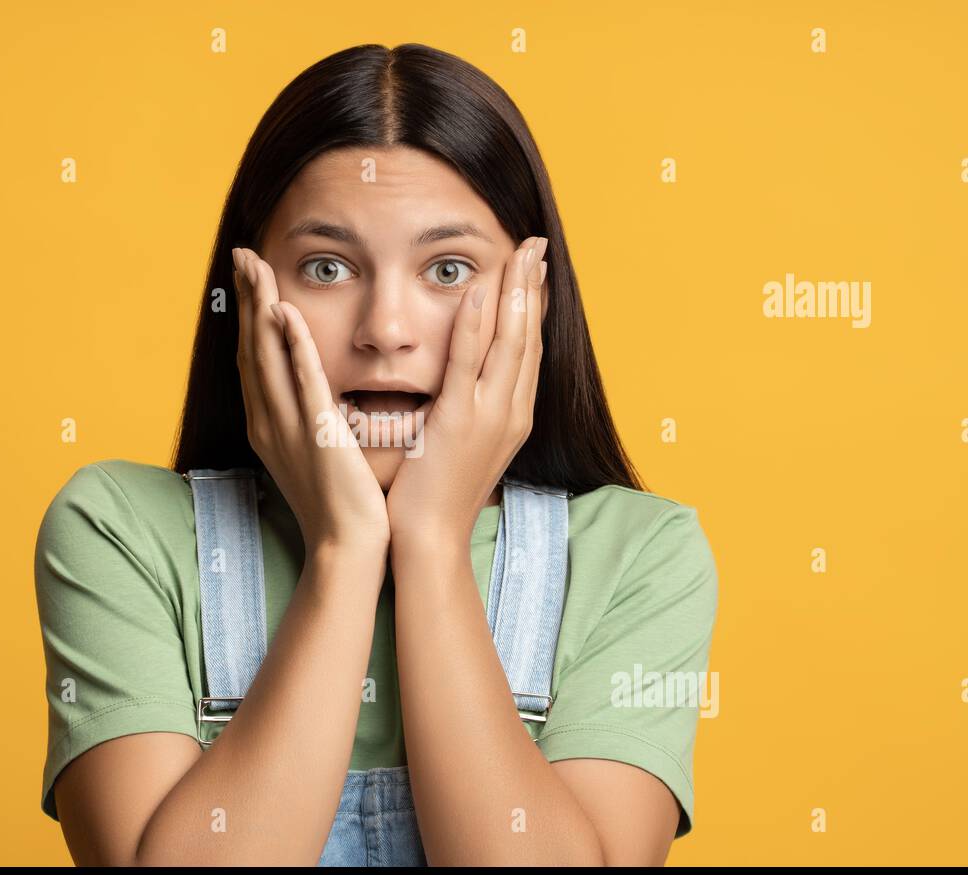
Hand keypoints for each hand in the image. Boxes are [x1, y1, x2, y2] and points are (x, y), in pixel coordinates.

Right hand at [232, 247, 390, 555]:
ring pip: (268, 356)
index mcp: (269, 424)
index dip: (249, 313)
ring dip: (260, 307)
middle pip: (251, 347)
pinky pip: (303, 383)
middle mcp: (269, 421)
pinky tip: (286, 314)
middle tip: (243, 252)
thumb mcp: (317, 451)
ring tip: (256, 266)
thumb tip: (315, 392)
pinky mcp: (318, 434)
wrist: (346, 545)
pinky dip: (293, 346)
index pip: (254, 358)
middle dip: (247, 297)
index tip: (249, 276)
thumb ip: (311, 416)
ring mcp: (290, 428)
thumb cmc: (340, 503)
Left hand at [385, 236, 547, 548]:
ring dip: (515, 292)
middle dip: (533, 286)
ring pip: (509, 342)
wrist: (431, 538)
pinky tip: (478, 289)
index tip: (535, 268)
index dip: (533, 304)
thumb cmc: (436, 493)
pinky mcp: (461, 420)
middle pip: (528, 336)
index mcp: (513, 415)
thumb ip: (467, 407)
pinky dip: (476, 322)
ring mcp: (491, 415)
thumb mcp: (461, 442)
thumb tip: (462, 382)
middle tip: (536, 244)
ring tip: (519, 252)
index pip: (528, 348)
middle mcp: (512, 411)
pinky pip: (470, 362)